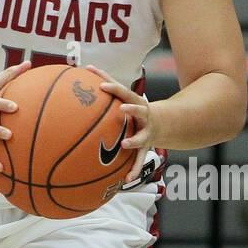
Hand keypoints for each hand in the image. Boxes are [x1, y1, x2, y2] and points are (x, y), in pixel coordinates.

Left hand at [83, 64, 160, 184]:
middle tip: (122, 109)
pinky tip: (126, 180)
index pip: (124, 91)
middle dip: (132, 109)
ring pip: (142, 137)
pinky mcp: (147, 146)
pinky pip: (140, 160)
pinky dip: (134, 170)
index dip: (114, 88)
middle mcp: (143, 115)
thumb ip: (106, 83)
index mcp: (134, 101)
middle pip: (139, 110)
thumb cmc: (134, 106)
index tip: (101, 85)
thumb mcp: (124, 95)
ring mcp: (147, 131)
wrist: (162, 123)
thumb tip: (85, 68)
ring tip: (125, 144)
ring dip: (134, 140)